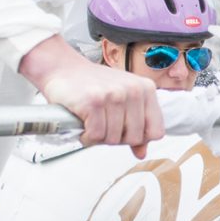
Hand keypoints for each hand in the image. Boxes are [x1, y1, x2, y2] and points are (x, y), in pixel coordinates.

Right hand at [21, 37, 160, 155]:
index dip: (139, 138)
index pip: (156, 131)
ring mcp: (114, 95)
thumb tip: (142, 152)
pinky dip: (86, 137)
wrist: (64, 68)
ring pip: (114, 139)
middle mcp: (133, 90)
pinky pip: (95, 136)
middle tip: (103, 125)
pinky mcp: (94, 102)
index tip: (125, 132)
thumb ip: (136, 125)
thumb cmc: (92, 84)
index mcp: (146, 89)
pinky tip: (83, 124)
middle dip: (116, 138)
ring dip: (99, 137)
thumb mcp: (122, 100)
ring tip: (92, 121)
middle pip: (134, 138)